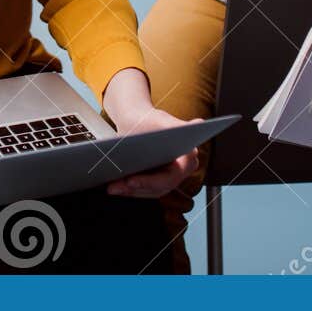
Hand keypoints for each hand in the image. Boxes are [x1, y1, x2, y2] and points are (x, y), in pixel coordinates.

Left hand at [100, 70, 200, 198]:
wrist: (138, 120)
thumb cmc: (150, 119)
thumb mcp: (163, 121)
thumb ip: (181, 126)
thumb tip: (199, 124)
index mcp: (188, 156)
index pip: (172, 176)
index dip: (151, 181)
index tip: (131, 180)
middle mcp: (182, 169)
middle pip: (160, 186)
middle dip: (137, 188)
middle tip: (116, 186)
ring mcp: (169, 177)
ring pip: (151, 191)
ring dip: (130, 192)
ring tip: (112, 187)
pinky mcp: (157, 181)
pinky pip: (145, 190)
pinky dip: (129, 190)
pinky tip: (114, 187)